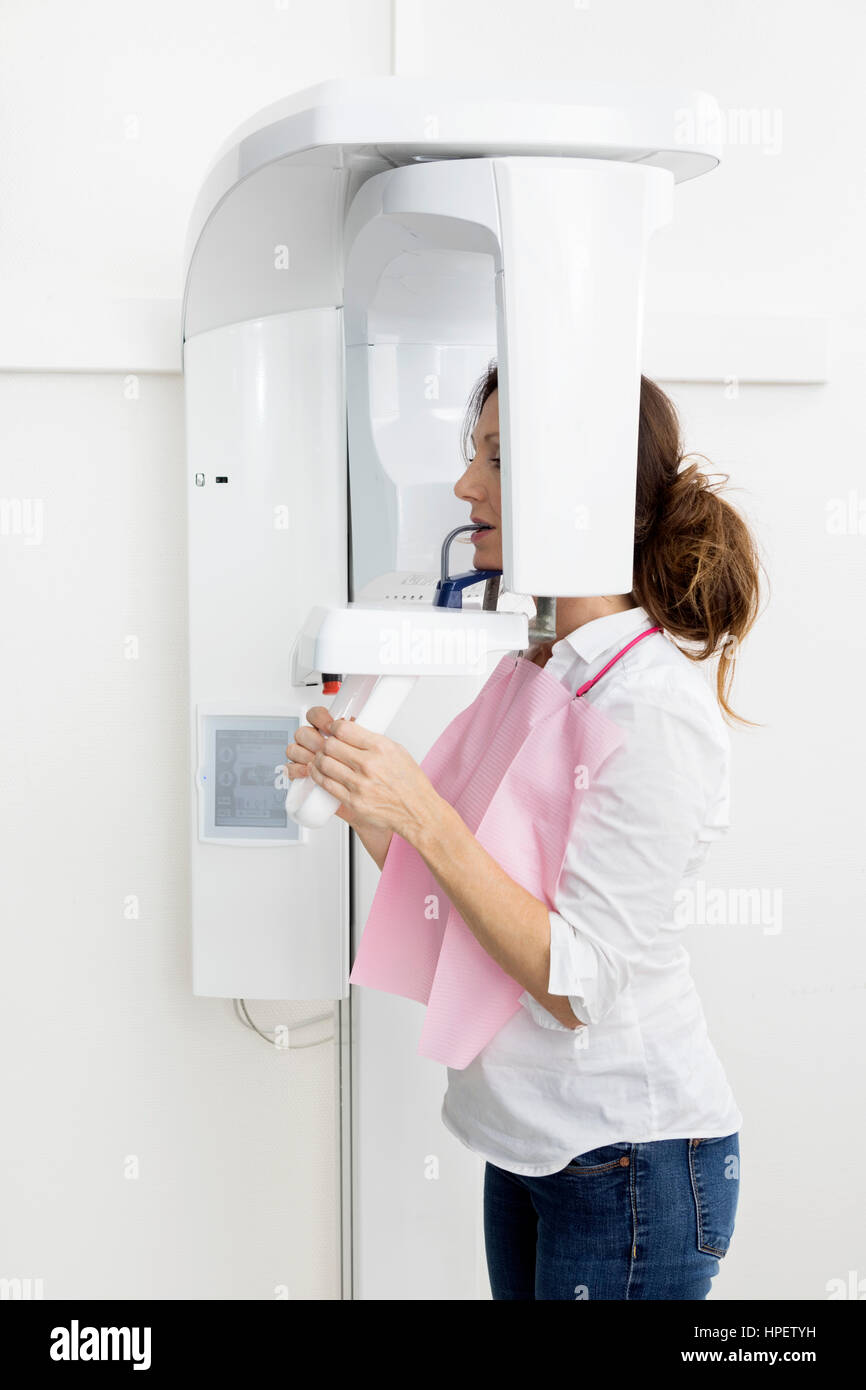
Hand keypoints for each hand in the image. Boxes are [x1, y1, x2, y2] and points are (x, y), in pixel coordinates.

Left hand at [305, 715, 439, 843]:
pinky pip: (326, 784)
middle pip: (330, 745)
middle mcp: (370, 764)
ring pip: (324, 763)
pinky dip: (319, 776)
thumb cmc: (410, 784)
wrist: (417, 812)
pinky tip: (321, 773)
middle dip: (325, 743)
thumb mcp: (397, 751)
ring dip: (319, 759)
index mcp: (381, 748)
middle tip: (326, 745)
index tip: (333, 730)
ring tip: (322, 758)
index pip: (344, 729)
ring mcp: (360, 784)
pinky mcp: (353, 801)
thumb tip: (351, 731)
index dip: (334, 727)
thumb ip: (373, 740)